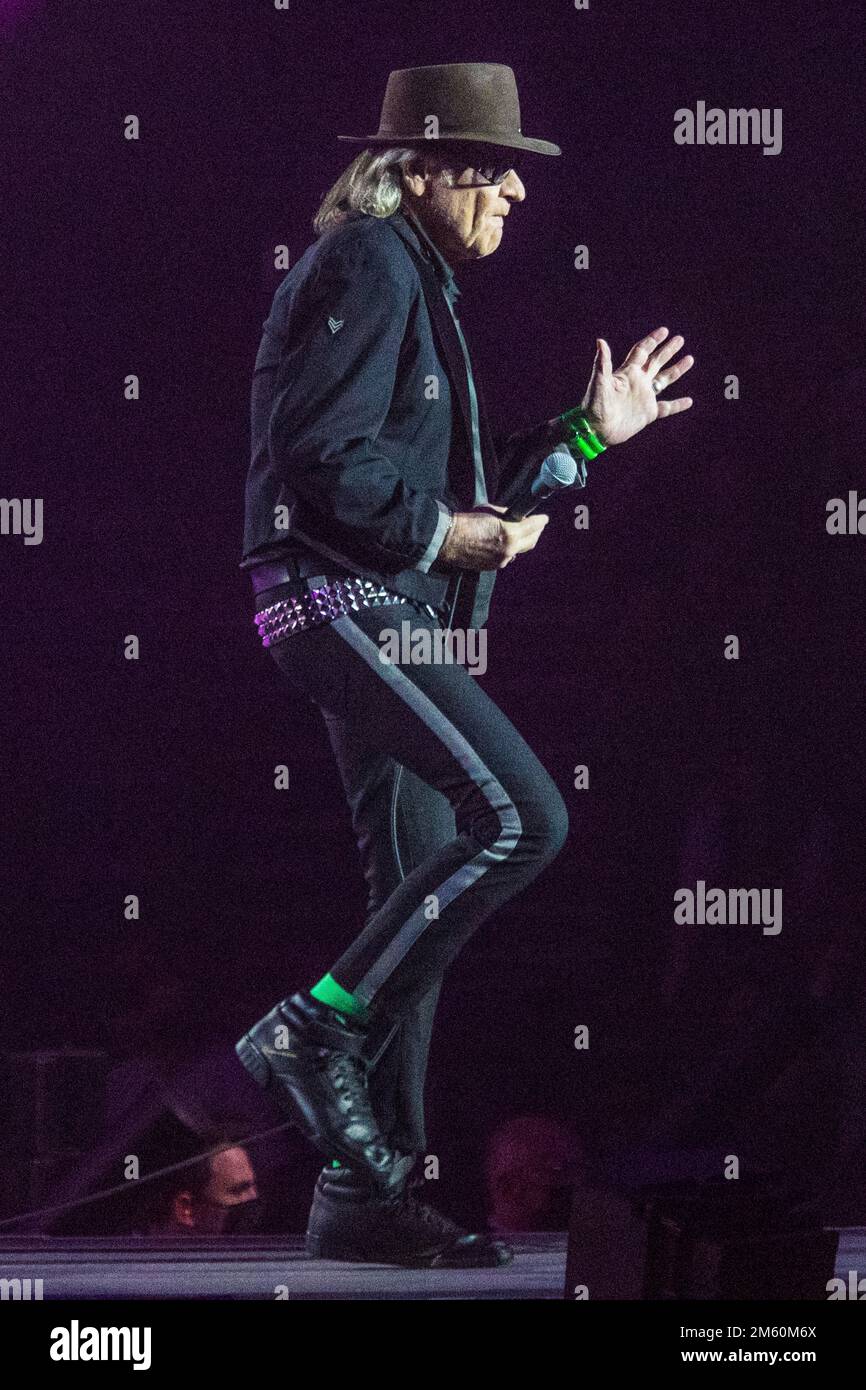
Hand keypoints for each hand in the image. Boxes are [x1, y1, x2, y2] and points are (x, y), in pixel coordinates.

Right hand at [434, 504, 549, 571]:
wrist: (448, 539)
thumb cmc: (466, 521)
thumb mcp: (490, 510)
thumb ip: (506, 514)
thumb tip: (515, 516)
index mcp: (509, 533)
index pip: (533, 526)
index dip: (540, 521)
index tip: (544, 518)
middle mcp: (508, 550)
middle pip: (531, 542)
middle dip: (536, 532)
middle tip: (537, 525)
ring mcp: (501, 560)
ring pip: (519, 550)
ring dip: (522, 541)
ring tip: (520, 533)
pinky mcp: (493, 566)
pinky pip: (507, 557)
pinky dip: (509, 549)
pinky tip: (505, 543)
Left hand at [579, 327, 693, 446]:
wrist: (596, 431)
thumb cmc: (594, 406)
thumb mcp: (599, 382)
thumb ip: (602, 363)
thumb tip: (600, 341)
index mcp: (627, 373)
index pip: (642, 352)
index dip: (652, 340)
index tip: (664, 331)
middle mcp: (637, 382)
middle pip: (655, 362)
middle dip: (667, 350)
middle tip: (680, 339)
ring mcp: (644, 397)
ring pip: (664, 380)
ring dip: (676, 370)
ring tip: (689, 359)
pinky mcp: (648, 414)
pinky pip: (667, 408)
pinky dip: (677, 405)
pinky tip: (689, 401)